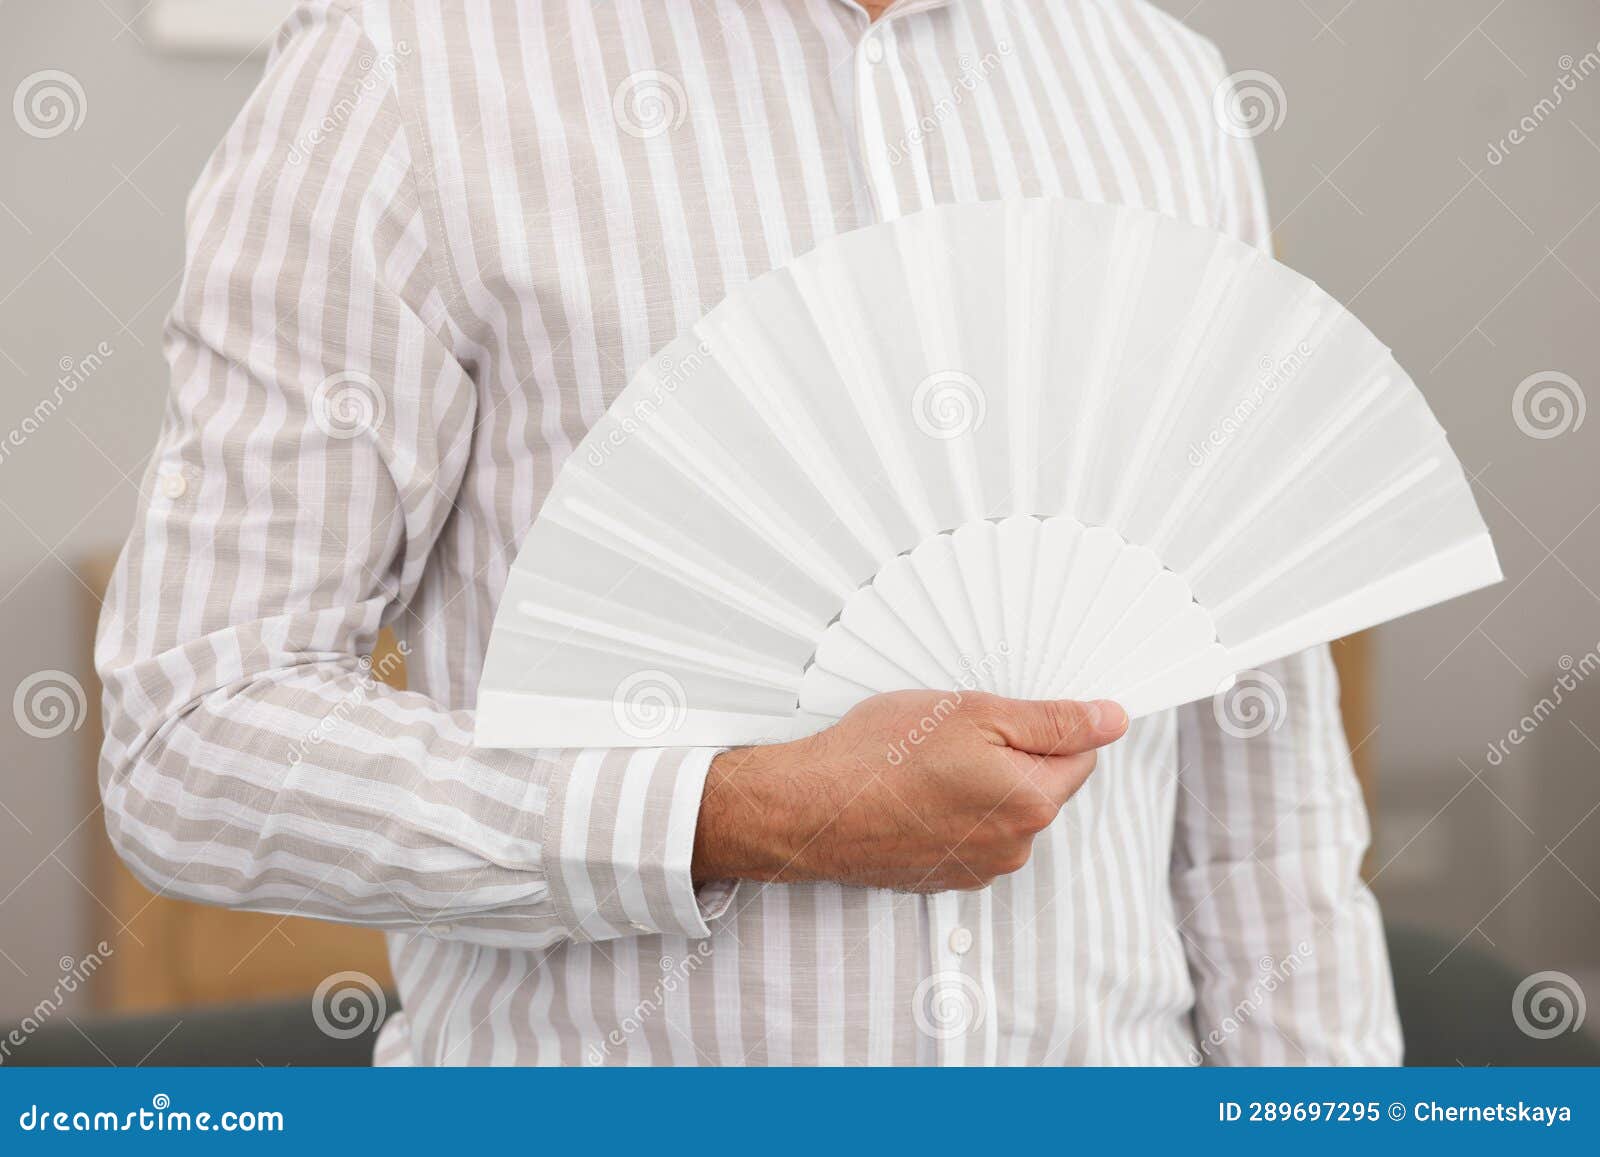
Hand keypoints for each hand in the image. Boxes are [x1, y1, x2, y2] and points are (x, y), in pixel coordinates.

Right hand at [692, 690, 1127, 892]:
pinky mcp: (944, 876)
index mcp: (1032, 802)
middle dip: (1010, 756)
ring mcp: (978, 868)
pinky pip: (969, 834)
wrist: (811, 808)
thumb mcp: (975, 713)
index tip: (1004, 713)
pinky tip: (914, 791)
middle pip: (1040, 786)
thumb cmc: (882, 755)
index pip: (1079, 755)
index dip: (1044, 726)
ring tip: (926, 762)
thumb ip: (1053, 721)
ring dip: (980, 784)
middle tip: (955, 731)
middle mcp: (1014, 846)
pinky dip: (951, 811)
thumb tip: (1112, 720)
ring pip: (1003, 811)